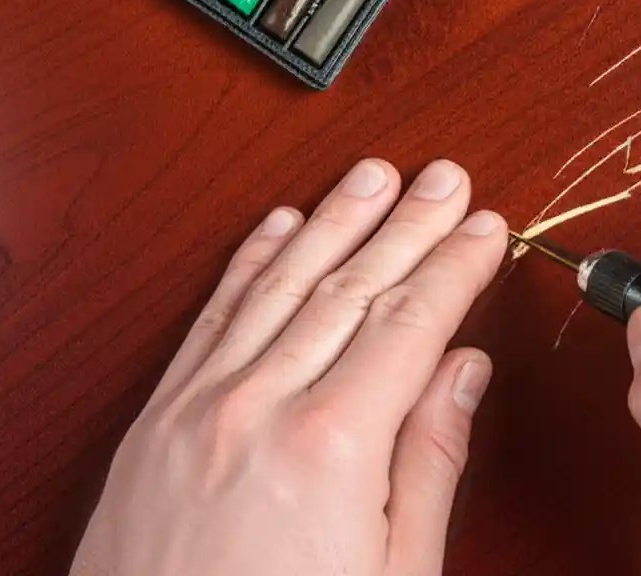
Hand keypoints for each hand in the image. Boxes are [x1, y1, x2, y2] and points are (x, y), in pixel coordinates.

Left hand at [70, 159, 506, 575]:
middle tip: (445, 177)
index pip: (410, 321)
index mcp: (330, 447)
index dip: (454, 265)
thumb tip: (461, 373)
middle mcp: (257, 407)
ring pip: (279, 285)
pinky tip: (276, 225)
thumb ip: (428, 465)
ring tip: (372, 176)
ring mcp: (197, 408)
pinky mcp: (155, 422)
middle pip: (350, 287)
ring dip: (331, 221)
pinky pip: (210, 318)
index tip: (485, 226)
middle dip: (406, 224)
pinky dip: (246, 264)